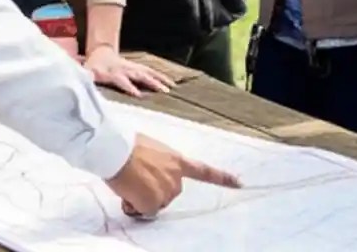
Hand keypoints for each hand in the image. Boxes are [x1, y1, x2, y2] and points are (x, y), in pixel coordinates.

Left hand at [83, 45, 173, 96]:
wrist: (101, 53)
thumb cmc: (94, 67)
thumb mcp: (87, 72)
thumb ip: (86, 77)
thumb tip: (83, 81)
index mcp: (112, 73)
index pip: (122, 80)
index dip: (130, 87)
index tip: (138, 95)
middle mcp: (125, 70)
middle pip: (139, 75)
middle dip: (150, 83)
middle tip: (162, 91)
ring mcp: (133, 67)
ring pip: (148, 72)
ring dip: (159, 80)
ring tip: (170, 88)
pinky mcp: (138, 67)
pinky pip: (152, 72)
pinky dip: (162, 77)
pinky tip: (171, 83)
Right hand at [106, 133, 241, 217]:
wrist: (116, 149)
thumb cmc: (126, 144)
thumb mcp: (151, 149)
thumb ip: (158, 163)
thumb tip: (144, 176)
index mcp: (177, 160)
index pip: (205, 171)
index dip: (223, 178)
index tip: (240, 183)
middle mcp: (176, 178)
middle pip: (168, 193)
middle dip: (153, 190)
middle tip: (135, 178)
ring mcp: (167, 191)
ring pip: (154, 203)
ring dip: (142, 198)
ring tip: (128, 181)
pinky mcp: (154, 202)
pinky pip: (145, 211)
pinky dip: (135, 207)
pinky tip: (127, 194)